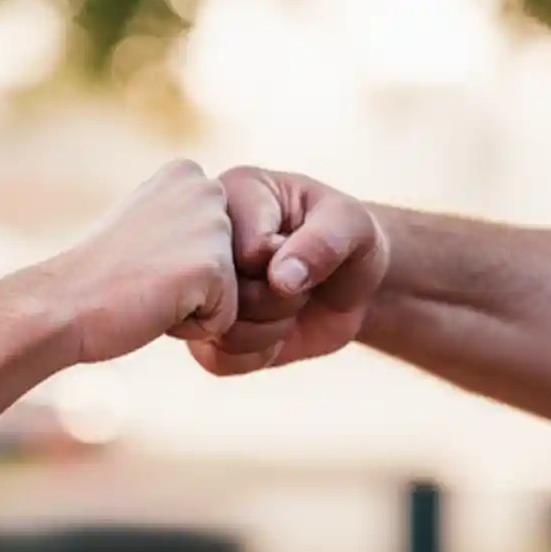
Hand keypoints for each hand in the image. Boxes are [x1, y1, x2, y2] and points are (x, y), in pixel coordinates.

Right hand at [50, 159, 236, 363]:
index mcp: (188, 173)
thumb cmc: (98, 276)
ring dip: (193, 306)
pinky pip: (224, 320)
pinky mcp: (214, 267)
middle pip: (231, 265)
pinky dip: (192, 326)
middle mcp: (207, 188)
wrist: (62, 304)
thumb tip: (217, 237)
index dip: (180, 264)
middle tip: (144, 275)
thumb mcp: (145, 223)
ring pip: (230, 293)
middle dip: (194, 284)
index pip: (221, 240)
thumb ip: (183, 219)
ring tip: (150, 289)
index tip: (140, 257)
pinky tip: (156, 306)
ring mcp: (213, 226)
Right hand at [189, 167, 388, 375]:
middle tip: (299, 283)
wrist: (352, 288)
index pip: (245, 247)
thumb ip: (324, 241)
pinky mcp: (203, 331)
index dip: (284, 262)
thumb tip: (280, 279)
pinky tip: (273, 332)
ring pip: (220, 330)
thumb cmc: (347, 240)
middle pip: (225, 291)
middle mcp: (201, 238)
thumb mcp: (352, 226)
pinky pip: (218, 359)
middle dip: (278, 300)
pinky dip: (257, 355)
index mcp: (231, 192)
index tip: (301, 247)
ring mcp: (197, 286)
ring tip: (287, 304)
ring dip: (270, 329)